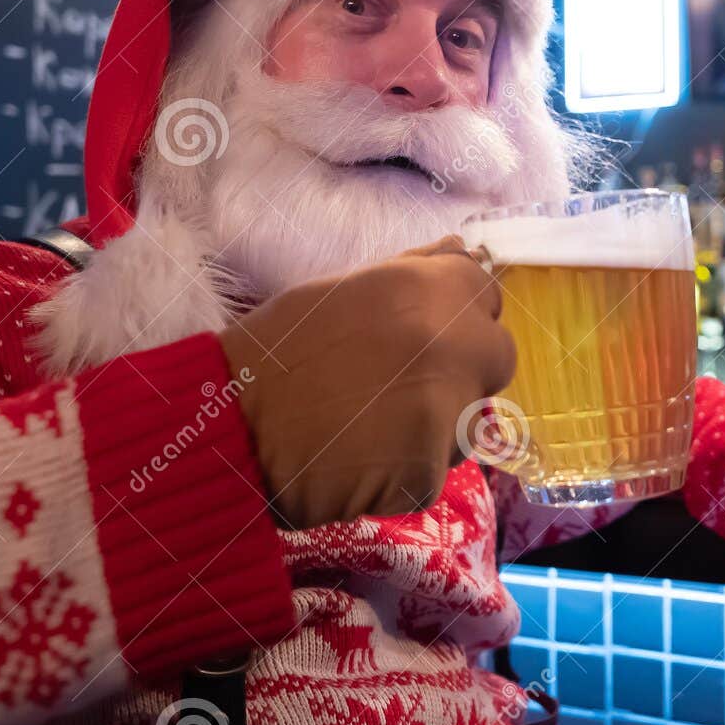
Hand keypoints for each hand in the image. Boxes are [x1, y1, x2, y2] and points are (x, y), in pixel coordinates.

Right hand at [218, 235, 514, 528]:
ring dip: (438, 422)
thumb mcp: (342, 290)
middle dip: (465, 368)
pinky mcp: (428, 474)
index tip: (429, 330)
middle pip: (497, 357)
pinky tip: (359, 460)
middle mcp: (452, 346)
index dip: (460, 312)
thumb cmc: (275, 349)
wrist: (227, 427)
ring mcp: (445, 414)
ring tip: (372, 424)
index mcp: (430, 290)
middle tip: (408, 382)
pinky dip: (405, 470)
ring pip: (470, 419)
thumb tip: (462, 250)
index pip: (486, 293)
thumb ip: (414, 272)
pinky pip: (433, 469)